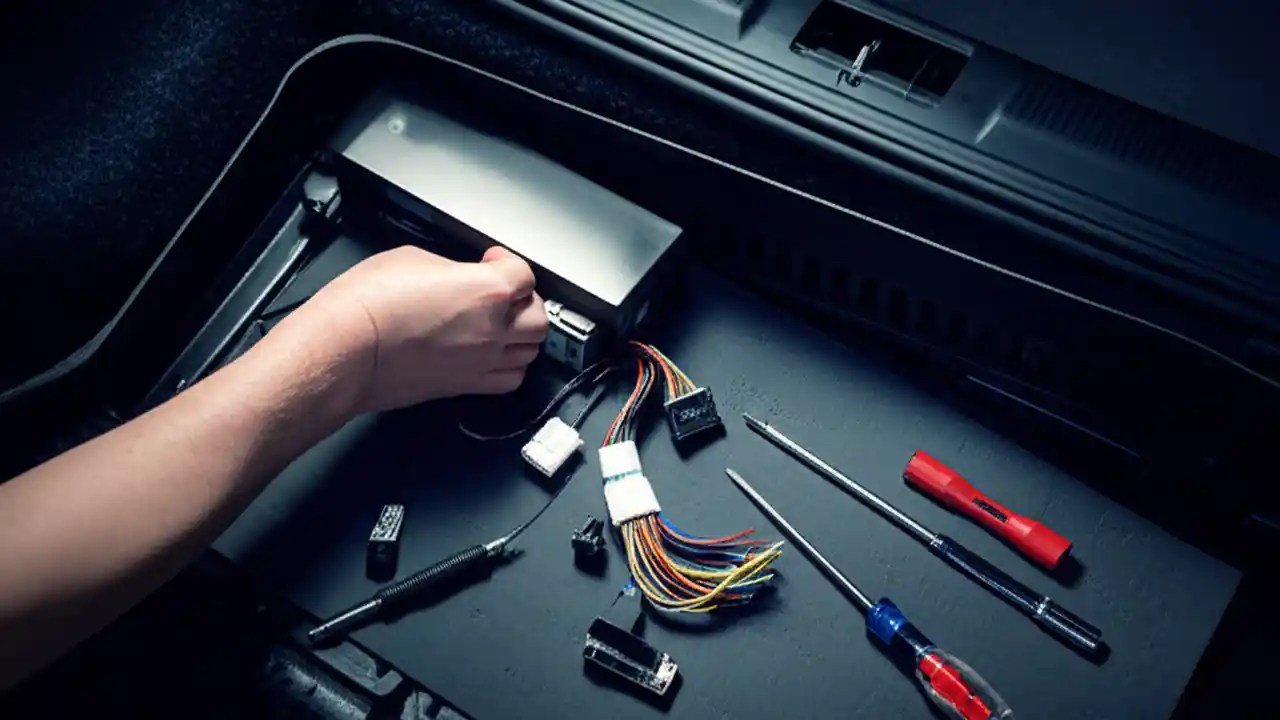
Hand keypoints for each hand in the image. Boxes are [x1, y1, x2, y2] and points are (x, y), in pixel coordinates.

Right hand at [275, 245, 547, 413]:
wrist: (343, 351)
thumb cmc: (366, 307)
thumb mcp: (411, 260)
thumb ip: (450, 269)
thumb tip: (458, 276)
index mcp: (486, 290)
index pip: (523, 273)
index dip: (507, 262)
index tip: (493, 260)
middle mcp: (491, 329)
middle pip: (539, 317)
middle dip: (526, 300)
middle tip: (506, 292)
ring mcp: (481, 362)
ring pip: (530, 351)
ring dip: (522, 335)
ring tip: (504, 323)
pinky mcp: (464, 386)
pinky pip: (509, 380)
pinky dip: (510, 366)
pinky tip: (493, 354)